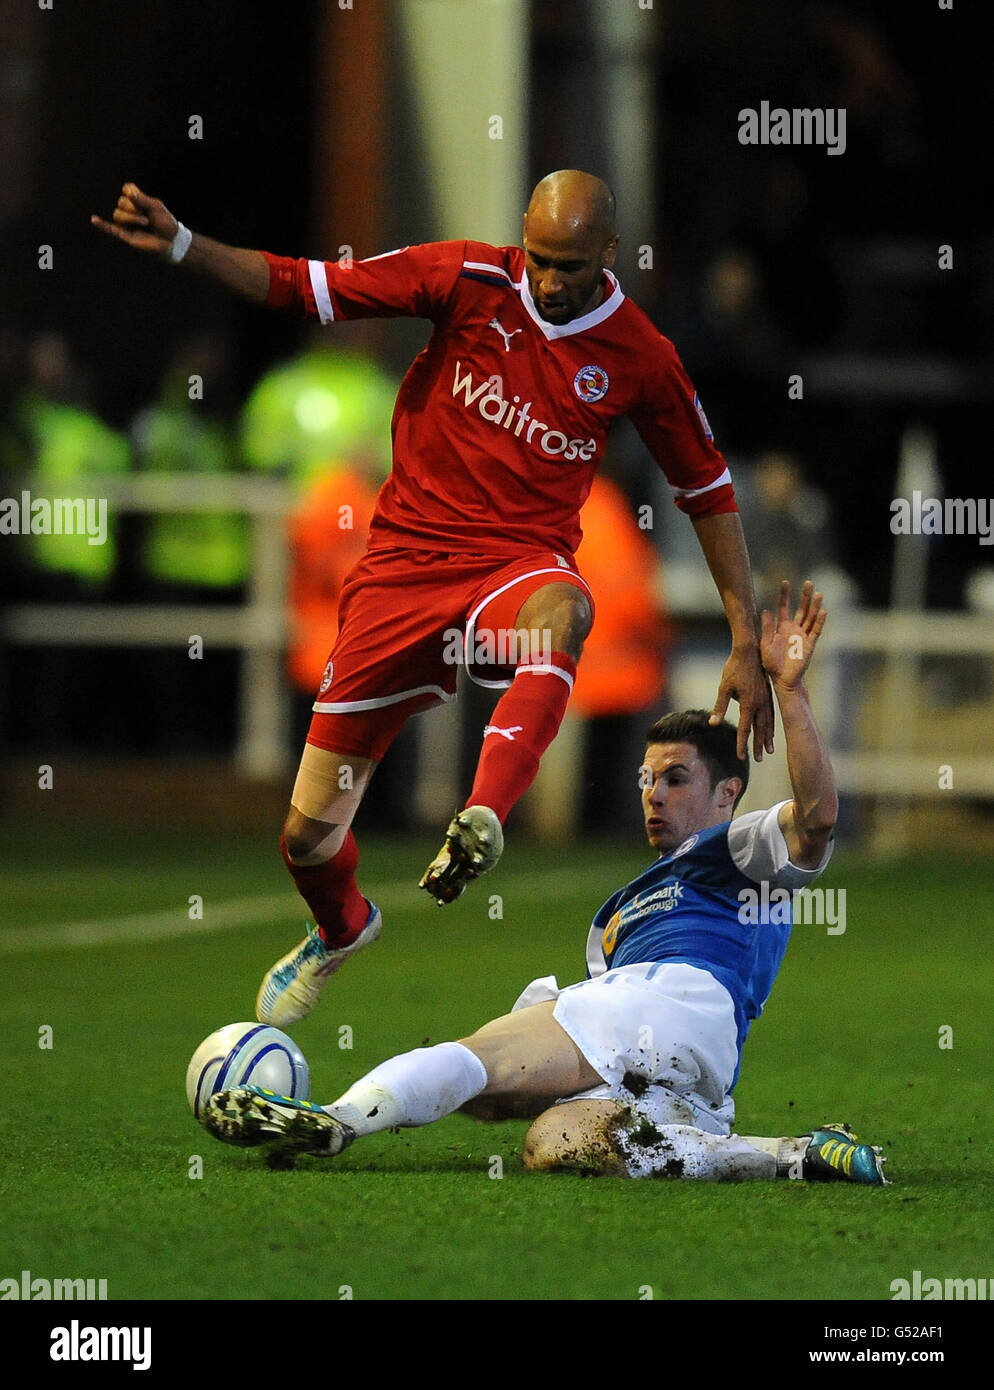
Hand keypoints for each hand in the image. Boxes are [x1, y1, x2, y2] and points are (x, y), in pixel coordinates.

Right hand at [90, 182, 178, 257]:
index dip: (132, 192)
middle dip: (135, 208)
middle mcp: (129, 210)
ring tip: (145, 223)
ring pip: (118, 214)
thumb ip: (142, 200)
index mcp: (137, 201)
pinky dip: (101, 225)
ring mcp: (126, 223)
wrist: (170, 241)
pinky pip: (110, 229)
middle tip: (149, 216)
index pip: (127, 189)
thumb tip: (128, 193)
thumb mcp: (156, 207)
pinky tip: (94, 220)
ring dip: (131, 218)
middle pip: (121, 202)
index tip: (141, 198)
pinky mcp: (125, 234)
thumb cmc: (165, 223)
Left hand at [710, 644, 774, 761]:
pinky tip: (770, 731)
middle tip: (758, 759)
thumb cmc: (734, 669)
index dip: (742, 743)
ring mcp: (766, 699)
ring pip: (768, 723)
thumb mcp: (724, 687)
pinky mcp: (769, 694)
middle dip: (758, 745)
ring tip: (768, 750)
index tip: (741, 756)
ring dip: (767, 737)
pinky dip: (771, 726)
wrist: (750, 651)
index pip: (744, 729)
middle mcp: (760, 704)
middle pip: (759, 729)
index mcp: (748, 703)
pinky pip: (771, 714)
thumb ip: (719, 706)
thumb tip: (713, 724)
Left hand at [760, 580, 826, 690]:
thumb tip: (765, 610)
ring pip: (811, 617)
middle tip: (809, 582)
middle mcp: (794, 629)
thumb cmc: (772, 664)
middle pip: (802, 609)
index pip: (784, 607)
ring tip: (818, 593)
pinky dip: (819, 621)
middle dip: (805, 596)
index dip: (785, 595)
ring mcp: (803, 636)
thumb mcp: (766, 644)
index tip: (785, 582)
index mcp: (782, 627)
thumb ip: (767, 628)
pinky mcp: (810, 644)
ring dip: (814, 606)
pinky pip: (816, 631)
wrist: (782, 679)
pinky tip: (823, 611)